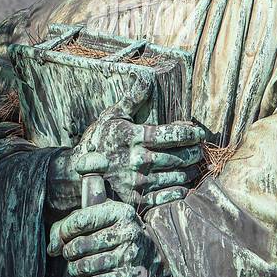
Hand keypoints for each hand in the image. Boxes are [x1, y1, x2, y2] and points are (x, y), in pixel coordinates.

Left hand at [48, 199, 152, 276]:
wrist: (152, 253)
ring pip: (85, 266)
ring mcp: (130, 256)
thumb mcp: (100, 218)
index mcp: (120, 212)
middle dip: (68, 252)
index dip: (64, 231)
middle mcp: (128, 232)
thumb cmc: (117, 233)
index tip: (63, 238)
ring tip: (76, 267)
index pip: (80, 220)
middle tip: (70, 254)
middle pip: (80, 245)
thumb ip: (71, 224)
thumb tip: (53, 248)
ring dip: (74, 269)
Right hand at [51, 77, 205, 210]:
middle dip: (193, 152)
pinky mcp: (135, 199)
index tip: (199, 133)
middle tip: (199, 150)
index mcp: (134, 137)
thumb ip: (132, 99)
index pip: (171, 134)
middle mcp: (138, 160)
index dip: (190, 134)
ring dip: (189, 171)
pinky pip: (164, 198)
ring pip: (174, 176)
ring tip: (194, 165)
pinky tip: (184, 186)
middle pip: (177, 156)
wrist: (76, 173)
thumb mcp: (112, 116)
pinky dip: (177, 192)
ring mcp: (137, 182)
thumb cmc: (98, 140)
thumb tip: (147, 78)